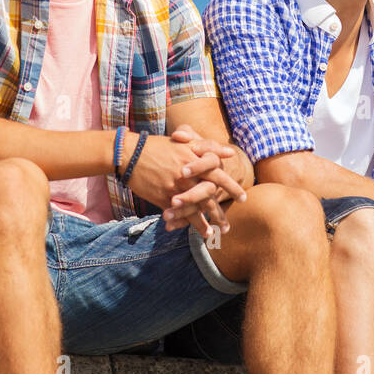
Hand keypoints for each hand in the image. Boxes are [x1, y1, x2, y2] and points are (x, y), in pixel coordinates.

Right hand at [123, 131, 242, 237]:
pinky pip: (182, 214)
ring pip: (198, 207)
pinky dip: (191, 224)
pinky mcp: (165, 197)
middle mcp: (189, 174)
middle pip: (211, 194)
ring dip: (210, 221)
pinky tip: (201, 232)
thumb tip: (228, 151)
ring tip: (219, 231)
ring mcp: (177, 187)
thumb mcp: (184, 142)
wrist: (130, 154)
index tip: (243, 197)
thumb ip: (207, 146)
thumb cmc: (157, 146)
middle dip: (221, 211)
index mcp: (195, 158)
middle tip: (230, 223)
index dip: (231, 187)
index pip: (219, 174)